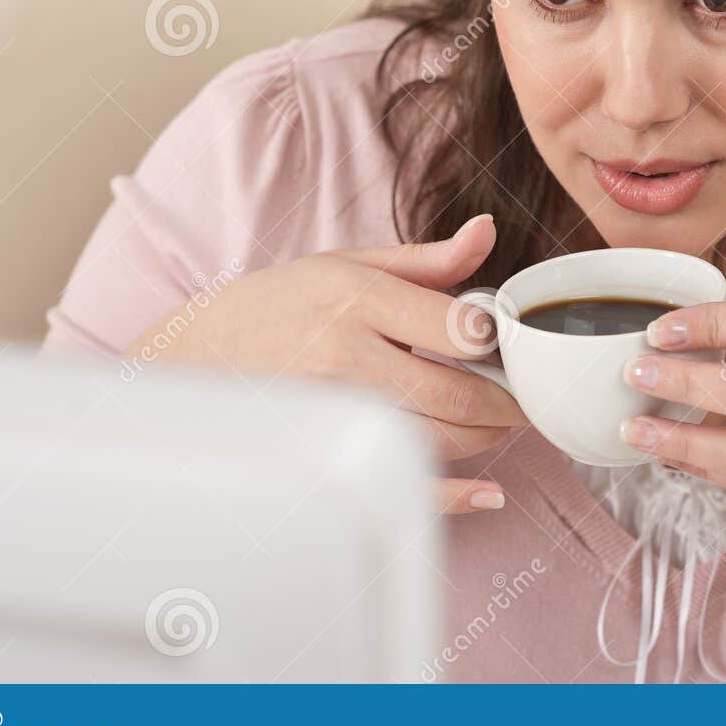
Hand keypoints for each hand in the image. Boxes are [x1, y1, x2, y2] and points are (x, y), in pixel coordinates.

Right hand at [126, 214, 525, 514]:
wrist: (197, 353)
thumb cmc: (284, 303)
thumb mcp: (351, 264)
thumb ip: (429, 260)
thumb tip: (487, 230)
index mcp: (357, 298)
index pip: (459, 328)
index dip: (501, 343)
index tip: (516, 348)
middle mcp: (344, 355)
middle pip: (457, 394)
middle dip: (509, 402)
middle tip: (528, 398)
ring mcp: (333, 412)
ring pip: (438, 440)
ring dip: (487, 437)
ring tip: (497, 421)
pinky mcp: (324, 455)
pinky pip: (401, 485)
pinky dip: (454, 496)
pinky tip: (487, 492)